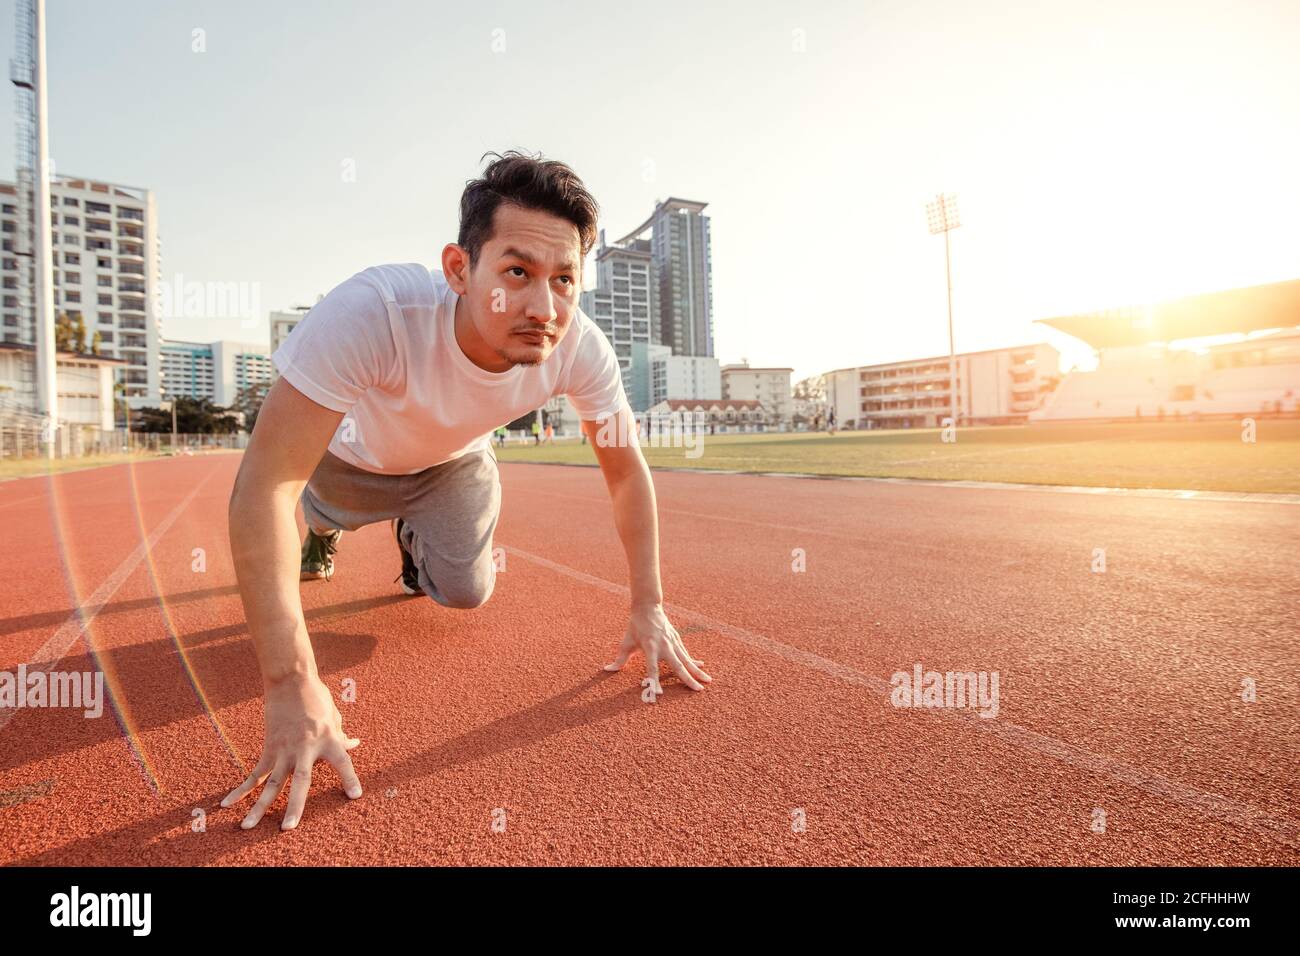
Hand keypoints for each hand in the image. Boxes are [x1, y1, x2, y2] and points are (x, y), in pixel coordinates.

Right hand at [221, 673, 361, 829]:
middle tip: (288, 828)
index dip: (350, 778)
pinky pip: (254, 773)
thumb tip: (353, 745)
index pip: (343, 762)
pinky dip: (241, 789)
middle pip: (300, 781)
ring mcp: (284, 749)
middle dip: (295, 805)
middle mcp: (305, 748)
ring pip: (270, 783)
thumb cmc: (316, 697)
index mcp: (328, 738)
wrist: (289, 681)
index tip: (355, 796)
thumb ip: (340, 736)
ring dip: (259, 807)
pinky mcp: (269, 748)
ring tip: (246, 827)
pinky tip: (228, 803)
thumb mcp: (333, 716)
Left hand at [604, 603, 711, 699]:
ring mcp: (672, 642)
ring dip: (697, 671)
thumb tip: (606, 669)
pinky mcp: (677, 639)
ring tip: (708, 681)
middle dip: (688, 679)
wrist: (648, 607)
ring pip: (687, 660)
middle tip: (698, 690)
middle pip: (678, 666)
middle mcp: (664, 646)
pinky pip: (686, 653)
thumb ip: (619, 659)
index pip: (652, 668)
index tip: (658, 695)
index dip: (654, 681)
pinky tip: (701, 667)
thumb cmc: (635, 626)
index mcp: (650, 647)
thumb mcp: (626, 642)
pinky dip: (693, 661)